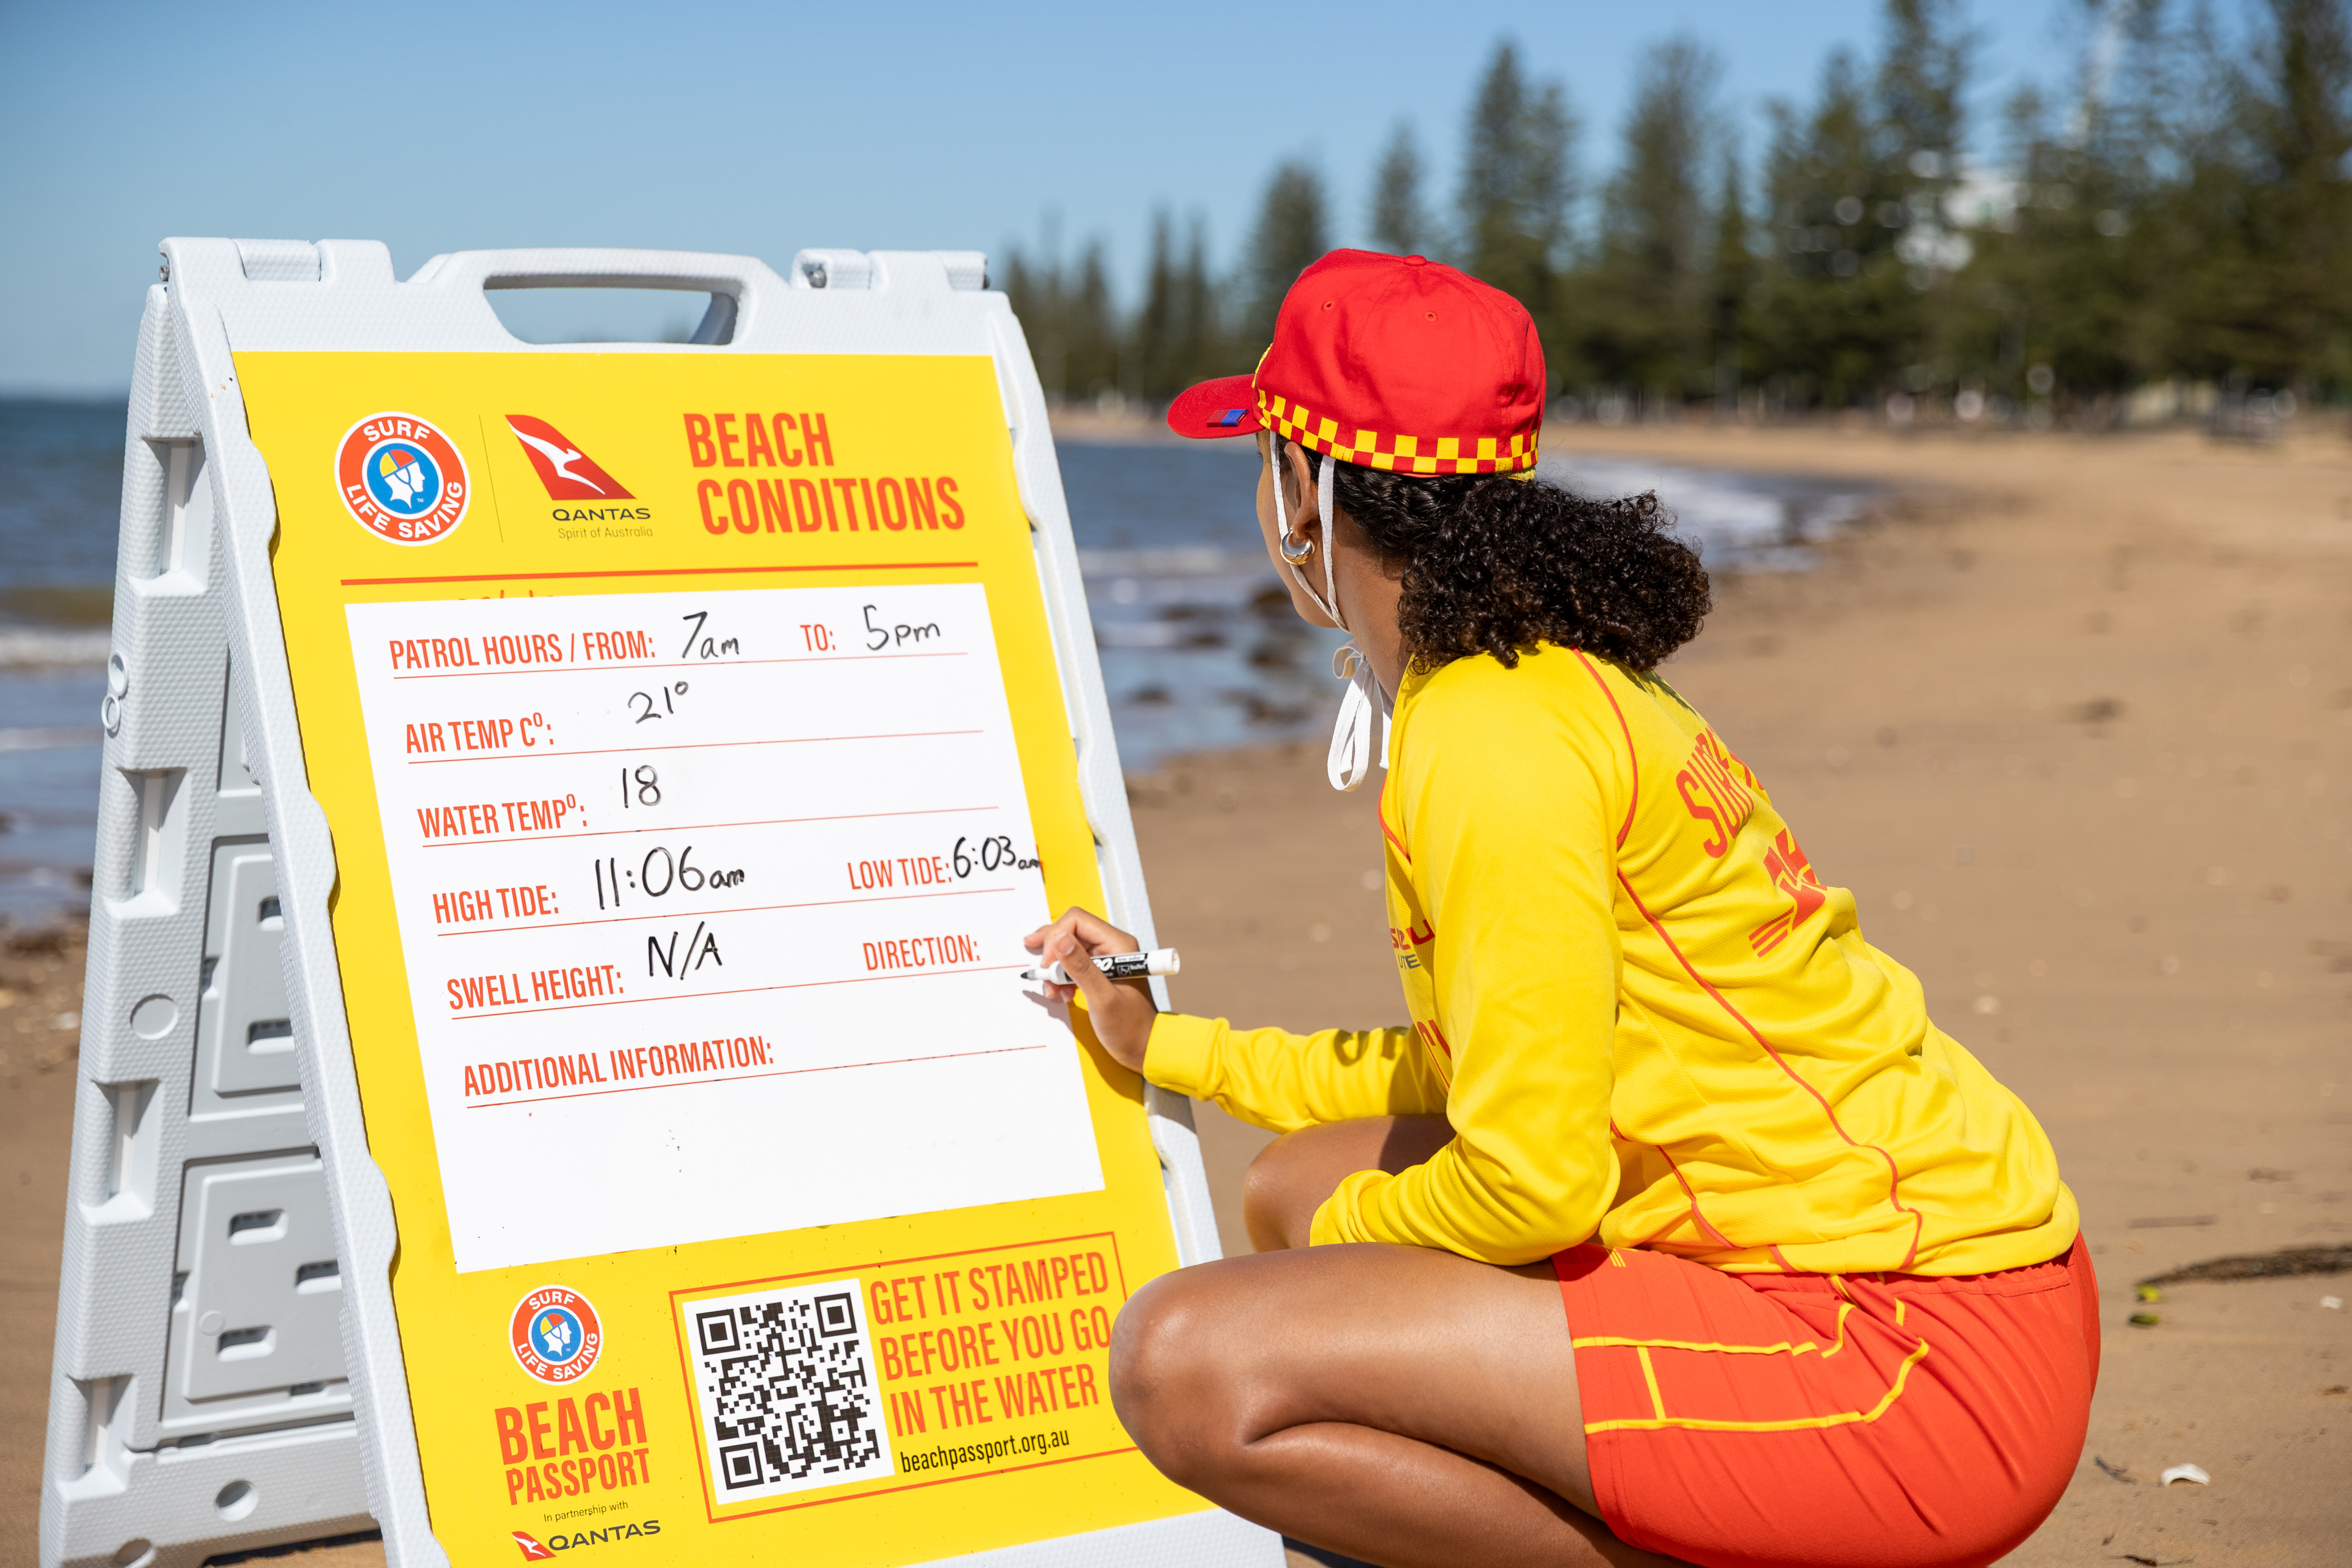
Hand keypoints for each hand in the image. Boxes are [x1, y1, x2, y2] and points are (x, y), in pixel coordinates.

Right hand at [1023, 906, 1156, 1072]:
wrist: (1143, 1047)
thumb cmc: (1131, 1027)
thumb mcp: (1103, 999)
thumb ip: (1081, 968)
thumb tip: (1060, 940)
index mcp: (1118, 945)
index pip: (1077, 920)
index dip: (1056, 938)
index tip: (1049, 966)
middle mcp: (1111, 946)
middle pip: (1069, 932)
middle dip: (1052, 954)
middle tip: (1045, 976)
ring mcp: (1104, 959)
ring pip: (1068, 949)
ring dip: (1054, 968)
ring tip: (1052, 989)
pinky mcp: (1098, 972)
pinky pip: (1072, 964)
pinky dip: (1061, 977)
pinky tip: (1060, 992)